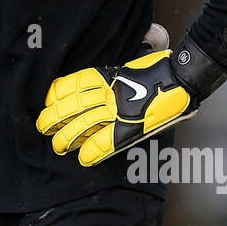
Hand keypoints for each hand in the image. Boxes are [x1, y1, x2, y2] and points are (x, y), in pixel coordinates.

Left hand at [36, 46, 197, 166]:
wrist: (183, 78)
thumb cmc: (159, 70)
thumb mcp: (129, 67)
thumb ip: (114, 74)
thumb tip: (97, 78)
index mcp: (108, 77)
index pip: (74, 84)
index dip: (57, 94)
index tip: (47, 101)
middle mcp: (110, 93)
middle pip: (74, 105)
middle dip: (54, 117)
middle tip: (43, 126)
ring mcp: (120, 111)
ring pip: (84, 124)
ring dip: (67, 137)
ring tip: (58, 146)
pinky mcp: (132, 127)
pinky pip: (106, 142)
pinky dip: (93, 151)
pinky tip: (84, 158)